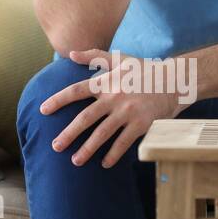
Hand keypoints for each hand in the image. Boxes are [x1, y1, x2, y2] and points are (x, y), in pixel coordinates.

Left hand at [39, 49, 187, 167]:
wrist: (174, 81)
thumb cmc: (144, 70)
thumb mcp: (120, 59)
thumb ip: (95, 56)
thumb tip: (72, 54)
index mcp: (106, 82)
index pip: (76, 91)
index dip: (58, 100)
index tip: (43, 110)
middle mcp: (114, 97)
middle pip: (86, 118)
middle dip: (69, 133)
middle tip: (55, 146)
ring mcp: (127, 112)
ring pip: (102, 134)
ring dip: (87, 149)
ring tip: (75, 160)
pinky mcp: (141, 124)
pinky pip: (123, 143)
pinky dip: (113, 154)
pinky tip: (104, 164)